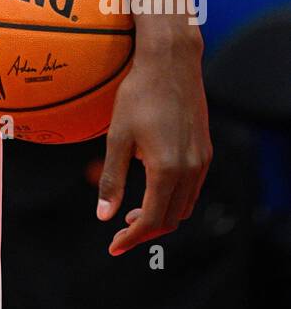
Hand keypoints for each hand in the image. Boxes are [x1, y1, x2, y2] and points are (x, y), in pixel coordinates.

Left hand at [96, 40, 211, 254]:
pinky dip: (174, 199)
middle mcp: (191, 169)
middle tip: (121, 231)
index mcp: (167, 169)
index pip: (152, 219)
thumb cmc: (138, 94)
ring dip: (162, 216)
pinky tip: (154, 188)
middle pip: (172, 219)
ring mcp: (202, 160)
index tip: (114, 245)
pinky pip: (193, 188)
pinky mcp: (205, 150)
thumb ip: (112, 178)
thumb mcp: (118, 136)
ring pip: (185, 206)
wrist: (171, 62)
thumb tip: (104, 216)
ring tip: (134, 212)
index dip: (132, 237)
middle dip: (147, 231)